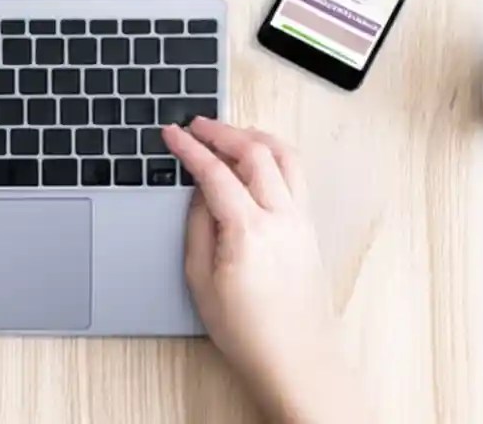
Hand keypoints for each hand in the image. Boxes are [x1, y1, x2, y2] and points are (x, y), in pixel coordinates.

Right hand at [165, 118, 374, 423]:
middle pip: (255, 151)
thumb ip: (198, 227)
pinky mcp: (310, 227)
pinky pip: (296, 174)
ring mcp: (301, 220)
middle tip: (197, 125)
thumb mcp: (201, 281)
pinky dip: (275, 155)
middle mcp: (282, 217)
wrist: (295, 358)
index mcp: (249, 231)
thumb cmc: (247, 331)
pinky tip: (258, 159)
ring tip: (230, 133)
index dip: (190, 148)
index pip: (216, 173)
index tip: (172, 134)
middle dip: (223, 131)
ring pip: (285, 155)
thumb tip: (199, 192)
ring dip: (255, 136)